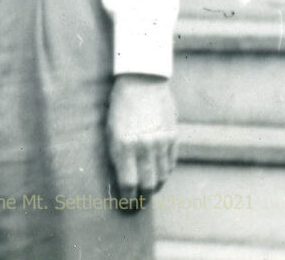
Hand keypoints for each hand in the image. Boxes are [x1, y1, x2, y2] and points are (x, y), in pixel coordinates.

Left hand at [107, 74, 177, 197]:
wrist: (142, 79)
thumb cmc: (120, 104)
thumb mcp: (110, 129)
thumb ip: (117, 155)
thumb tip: (123, 180)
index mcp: (124, 144)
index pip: (128, 183)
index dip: (127, 198)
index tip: (125, 205)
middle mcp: (144, 146)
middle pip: (148, 186)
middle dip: (142, 198)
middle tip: (138, 204)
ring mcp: (161, 142)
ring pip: (162, 177)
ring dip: (154, 186)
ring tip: (148, 190)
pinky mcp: (174, 137)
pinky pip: (171, 164)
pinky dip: (164, 172)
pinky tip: (158, 173)